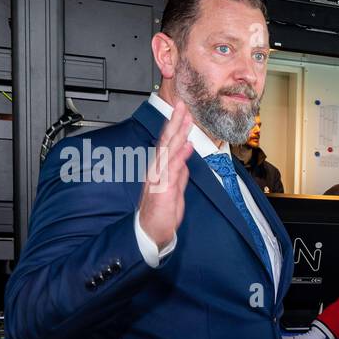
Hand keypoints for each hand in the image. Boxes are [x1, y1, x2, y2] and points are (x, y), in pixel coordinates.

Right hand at [138, 99, 193, 247]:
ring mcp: (159, 179)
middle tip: (182, 105)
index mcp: (161, 170)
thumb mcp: (175, 190)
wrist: (152, 233)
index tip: (183, 112)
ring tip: (186, 119)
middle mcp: (158, 171)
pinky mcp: (162, 189)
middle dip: (175, 122)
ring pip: (168, 151)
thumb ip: (180, 174)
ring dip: (178, 134)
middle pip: (166, 142)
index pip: (168, 144)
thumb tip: (185, 159)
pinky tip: (186, 145)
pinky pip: (172, 170)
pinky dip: (179, 156)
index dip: (176, 127)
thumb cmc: (162, 214)